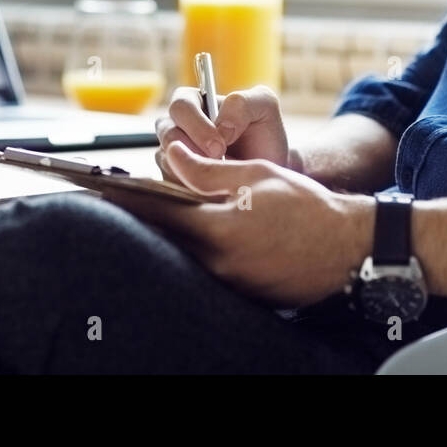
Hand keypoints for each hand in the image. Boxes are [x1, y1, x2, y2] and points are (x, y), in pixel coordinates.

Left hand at [109, 142, 374, 307]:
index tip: (98, 185)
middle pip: (167, 234)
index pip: (158, 211)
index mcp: (218, 229)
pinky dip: (199, 245)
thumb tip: (173, 155)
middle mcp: (217, 262)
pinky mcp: (239, 291)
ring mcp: (228, 281)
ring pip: (185, 250)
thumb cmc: (307, 207)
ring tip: (163, 205)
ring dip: (176, 228)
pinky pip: (207, 264)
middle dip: (148, 212)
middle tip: (123, 191)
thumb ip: (209, 169)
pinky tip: (202, 228)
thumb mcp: (257, 175)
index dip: (126, 196)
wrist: (349, 249)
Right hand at [153, 84, 296, 182]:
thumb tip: (220, 126)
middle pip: (168, 134)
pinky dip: (191, 190)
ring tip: (220, 181)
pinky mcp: (174, 180)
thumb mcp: (264, 107)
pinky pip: (171, 186)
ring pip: (167, 162)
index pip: (180, 107)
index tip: (220, 147)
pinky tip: (214, 193)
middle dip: (192, 152)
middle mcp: (176, 126)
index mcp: (194, 101)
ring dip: (191, 173)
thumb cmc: (264, 134)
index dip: (197, 126)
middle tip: (218, 165)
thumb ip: (242, 104)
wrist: (268, 172)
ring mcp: (172, 155)